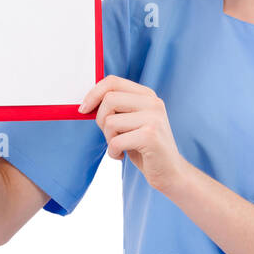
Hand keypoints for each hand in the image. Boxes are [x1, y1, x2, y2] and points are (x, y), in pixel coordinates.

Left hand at [79, 75, 192, 193]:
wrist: (170, 172)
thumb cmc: (144, 147)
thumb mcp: (130, 122)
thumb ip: (116, 108)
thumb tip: (87, 103)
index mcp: (147, 95)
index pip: (112, 82)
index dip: (93, 94)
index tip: (83, 109)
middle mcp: (153, 102)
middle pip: (109, 100)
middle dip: (101, 120)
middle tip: (110, 135)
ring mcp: (154, 118)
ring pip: (110, 121)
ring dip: (109, 139)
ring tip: (121, 146)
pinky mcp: (150, 136)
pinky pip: (115, 141)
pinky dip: (113, 152)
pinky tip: (122, 155)